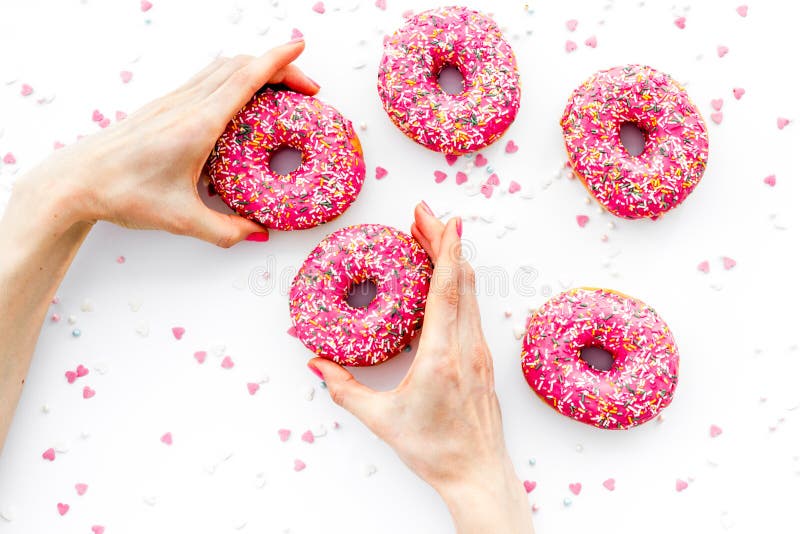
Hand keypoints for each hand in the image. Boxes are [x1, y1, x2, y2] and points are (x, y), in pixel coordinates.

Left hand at [0, 40, 318, 448]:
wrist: (77, 181)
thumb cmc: (125, 195)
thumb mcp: (182, 220)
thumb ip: (226, 230)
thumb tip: (258, 233)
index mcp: (198, 125)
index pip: (245, 79)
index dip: (278, 61)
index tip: (300, 46)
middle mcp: (187, 105)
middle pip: (240, 66)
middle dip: (279, 66)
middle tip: (307, 85)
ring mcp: (173, 101)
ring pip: (222, 67)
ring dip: (256, 67)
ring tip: (281, 86)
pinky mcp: (163, 106)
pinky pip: (206, 78)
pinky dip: (234, 75)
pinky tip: (241, 95)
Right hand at [309, 204, 533, 533]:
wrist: (478, 474)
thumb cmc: (435, 450)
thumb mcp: (382, 421)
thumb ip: (346, 391)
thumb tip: (318, 365)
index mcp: (442, 358)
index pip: (447, 291)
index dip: (447, 250)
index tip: (446, 219)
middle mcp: (467, 348)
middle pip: (461, 281)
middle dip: (444, 242)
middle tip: (423, 215)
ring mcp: (480, 352)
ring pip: (471, 293)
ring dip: (453, 260)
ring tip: (431, 236)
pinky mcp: (483, 359)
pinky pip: (472, 310)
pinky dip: (458, 285)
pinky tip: (443, 280)